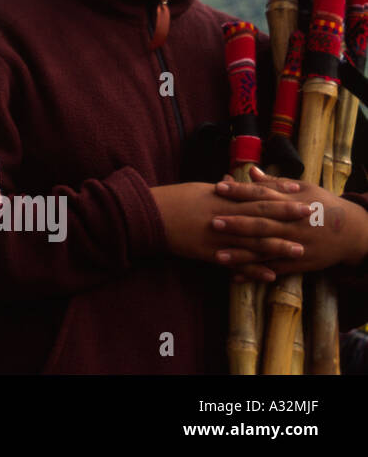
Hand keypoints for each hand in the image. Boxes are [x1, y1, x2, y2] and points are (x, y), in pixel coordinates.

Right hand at [150, 181, 310, 281]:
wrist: (146, 218)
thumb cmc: (170, 200)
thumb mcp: (195, 190)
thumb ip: (216, 190)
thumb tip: (230, 182)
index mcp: (220, 198)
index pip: (255, 194)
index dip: (278, 193)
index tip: (298, 192)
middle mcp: (222, 216)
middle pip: (260, 215)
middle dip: (286, 216)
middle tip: (310, 217)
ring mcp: (217, 236)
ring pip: (252, 241)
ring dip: (277, 246)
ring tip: (299, 249)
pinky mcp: (209, 253)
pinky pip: (236, 262)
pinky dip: (254, 269)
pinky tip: (270, 274)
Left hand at [212, 166, 367, 275]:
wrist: (352, 232)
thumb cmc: (323, 205)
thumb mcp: (304, 189)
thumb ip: (275, 183)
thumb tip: (251, 171)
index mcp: (292, 202)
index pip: (263, 195)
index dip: (241, 191)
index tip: (219, 187)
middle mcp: (293, 224)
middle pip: (263, 223)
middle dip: (237, 223)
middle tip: (213, 221)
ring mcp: (295, 244)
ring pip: (265, 249)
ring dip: (241, 254)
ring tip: (217, 255)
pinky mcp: (298, 263)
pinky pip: (273, 269)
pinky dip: (254, 273)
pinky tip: (234, 276)